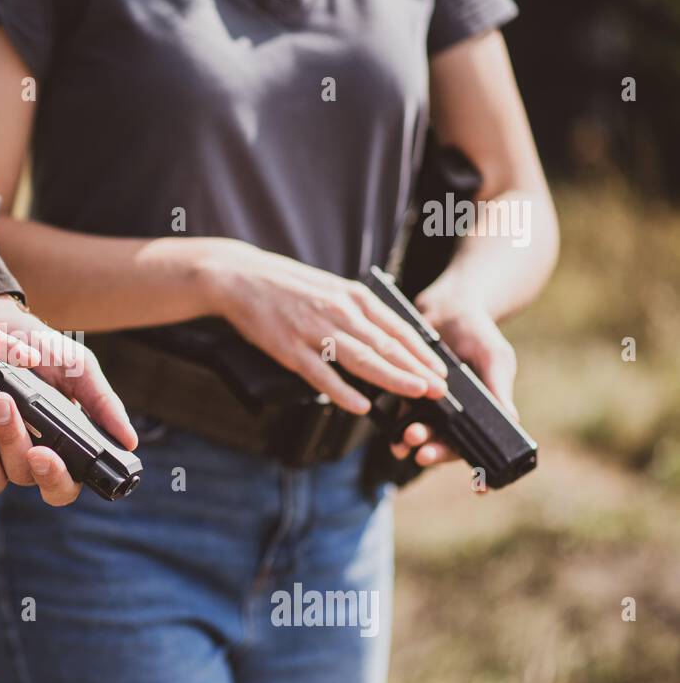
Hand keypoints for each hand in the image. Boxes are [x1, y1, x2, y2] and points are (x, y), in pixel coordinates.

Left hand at [0, 295, 137, 505]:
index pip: (62, 487)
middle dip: (11, 440)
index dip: (55, 480)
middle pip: (21, 477)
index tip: (43, 454)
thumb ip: (101, 402)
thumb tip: (129, 438)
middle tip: (2, 402)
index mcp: (58, 451)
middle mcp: (23, 461)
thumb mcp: (78, 368)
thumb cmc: (41, 349)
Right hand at [194, 242, 449, 413]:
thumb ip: (358, 310)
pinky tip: (361, 405)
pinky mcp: (289, 348)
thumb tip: (388, 335)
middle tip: (440, 389)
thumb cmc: (286, 286)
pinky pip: (321, 374)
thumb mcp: (330, 288)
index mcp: (352, 296)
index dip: (422, 352)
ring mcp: (313, 330)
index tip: (441, 371)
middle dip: (417, 368)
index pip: (396, 327)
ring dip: (392, 378)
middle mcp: (338, 312)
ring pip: (360, 359)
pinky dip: (342, 391)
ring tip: (416, 393)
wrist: (240, 277)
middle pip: (385, 345)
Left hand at [390, 291, 519, 472]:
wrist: (447, 308)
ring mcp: (433, 407)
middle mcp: (458, 414)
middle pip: (449, 445)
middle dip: (437, 452)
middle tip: (424, 453)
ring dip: (415, 442)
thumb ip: (498, 386)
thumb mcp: (494, 357)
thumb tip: (512, 420)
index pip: (483, 445)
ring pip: (425, 434)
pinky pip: (403, 415)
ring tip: (406, 442)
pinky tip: (391, 430)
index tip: (480, 487)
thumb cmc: (479, 333)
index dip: (482, 468)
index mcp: (484, 410)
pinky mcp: (409, 393)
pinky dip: (396, 425)